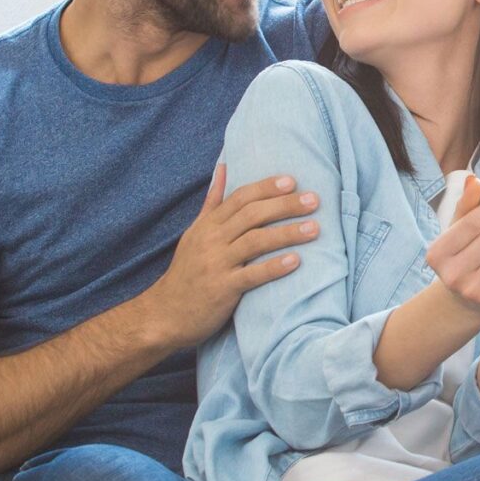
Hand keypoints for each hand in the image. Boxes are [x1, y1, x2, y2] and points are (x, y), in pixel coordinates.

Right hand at [146, 165, 320, 345]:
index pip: (240, 198)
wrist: (164, 314)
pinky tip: (295, 261)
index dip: (266, 187)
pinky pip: (251, 276)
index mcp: (208, 225)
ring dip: (287, 233)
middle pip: (251, 215)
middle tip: (314, 200)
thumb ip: (212, 202)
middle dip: (284, 205)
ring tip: (315, 228)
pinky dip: (273, 267)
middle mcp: (212, 240)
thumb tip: (223, 166)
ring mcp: (216, 264)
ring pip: (255, 242)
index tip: (292, 181)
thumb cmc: (186, 272)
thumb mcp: (195, 233)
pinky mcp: (222, 289)